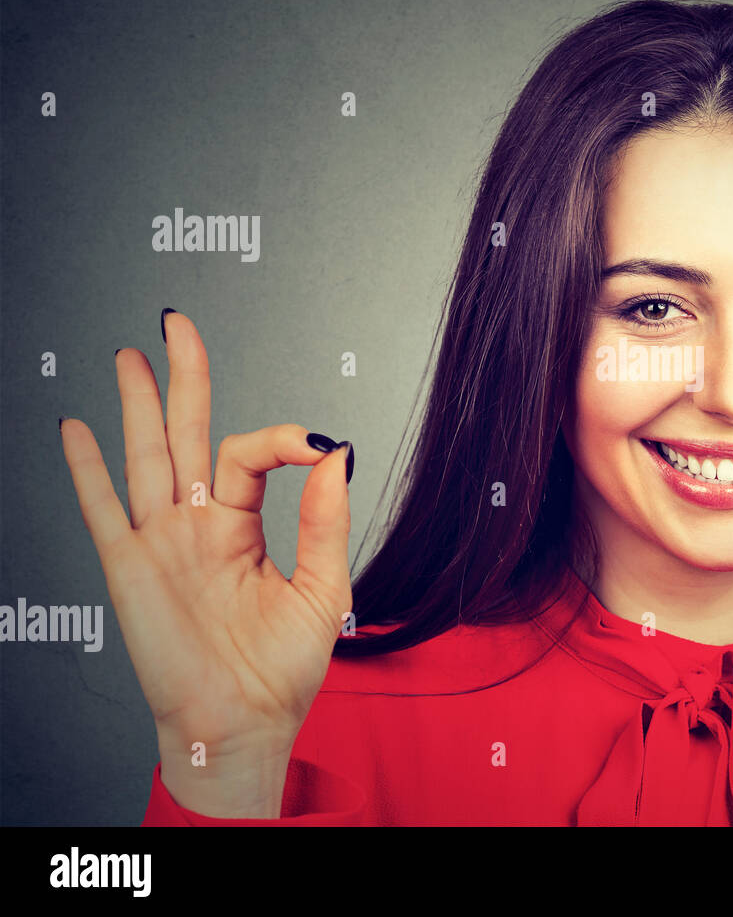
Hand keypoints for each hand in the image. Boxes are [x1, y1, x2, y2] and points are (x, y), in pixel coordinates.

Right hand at [59, 310, 353, 815]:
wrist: (241, 725)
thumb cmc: (279, 670)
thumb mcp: (321, 591)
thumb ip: (324, 522)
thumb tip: (337, 454)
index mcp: (241, 525)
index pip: (249, 453)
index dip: (280, 438)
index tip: (311, 444)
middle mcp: (197, 525)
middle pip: (186, 434)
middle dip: (182, 378)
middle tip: (177, 325)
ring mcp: (159, 543)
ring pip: (144, 458)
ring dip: (136, 407)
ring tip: (130, 357)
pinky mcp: (129, 569)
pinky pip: (103, 509)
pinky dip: (87, 469)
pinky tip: (76, 427)